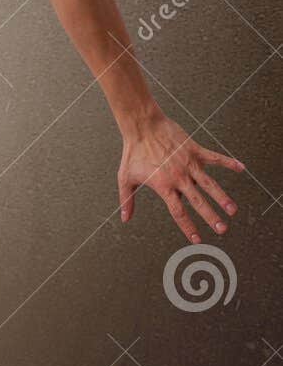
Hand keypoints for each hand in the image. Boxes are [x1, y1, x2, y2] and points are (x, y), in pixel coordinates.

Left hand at [118, 111, 243, 243]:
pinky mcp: (195, 150)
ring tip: (233, 210)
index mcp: (164, 186)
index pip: (179, 212)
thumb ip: (127, 200)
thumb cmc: (133, 152)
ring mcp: (189, 163)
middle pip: (198, 202)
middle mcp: (179, 177)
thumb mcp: (125, 178)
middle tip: (222, 230)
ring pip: (210, 184)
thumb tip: (125, 218)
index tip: (197, 239)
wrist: (142, 126)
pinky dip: (228, 162)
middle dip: (211, 217)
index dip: (188, 227)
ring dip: (222, 197)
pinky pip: (215, 158)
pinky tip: (241, 168)